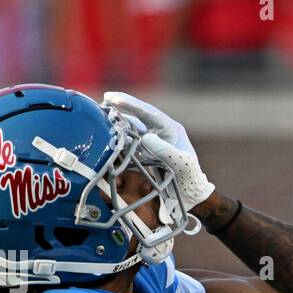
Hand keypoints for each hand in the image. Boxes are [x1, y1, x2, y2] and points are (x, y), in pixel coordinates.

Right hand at [102, 91, 214, 210]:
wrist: (189, 194)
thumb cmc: (189, 177)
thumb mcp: (180, 162)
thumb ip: (165, 149)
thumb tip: (145, 137)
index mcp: (171, 129)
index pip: (149, 113)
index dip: (132, 104)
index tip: (116, 99)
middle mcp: (161, 132)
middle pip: (139, 115)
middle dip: (123, 106)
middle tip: (106, 98)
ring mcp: (153, 141)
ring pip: (133, 127)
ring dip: (119, 121)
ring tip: (103, 114)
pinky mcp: (146, 152)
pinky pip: (131, 142)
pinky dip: (120, 137)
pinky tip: (109, 134)